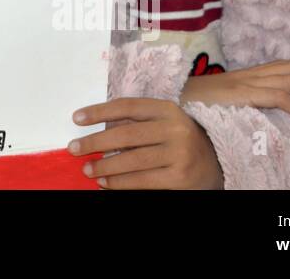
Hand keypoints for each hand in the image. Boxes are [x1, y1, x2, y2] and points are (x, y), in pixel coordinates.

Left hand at [70, 98, 223, 188]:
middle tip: (74, 148)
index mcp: (166, 109)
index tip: (76, 118)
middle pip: (126, 135)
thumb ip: (134, 123)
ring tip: (87, 169)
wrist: (215, 161)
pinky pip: (143, 180)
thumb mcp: (161, 122)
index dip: (99, 111)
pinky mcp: (180, 178)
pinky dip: (120, 182)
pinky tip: (105, 182)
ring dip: (105, 166)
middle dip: (95, 142)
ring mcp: (179, 154)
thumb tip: (95, 131)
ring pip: (132, 160)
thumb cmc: (176, 138)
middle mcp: (175, 129)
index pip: (127, 106)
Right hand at [181, 60, 289, 123]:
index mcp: (247, 75)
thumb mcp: (224, 100)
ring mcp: (246, 83)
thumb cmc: (193, 105)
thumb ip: (244, 101)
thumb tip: (265, 111)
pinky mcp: (242, 95)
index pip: (284, 65)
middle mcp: (250, 75)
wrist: (172, 101)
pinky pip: (278, 98)